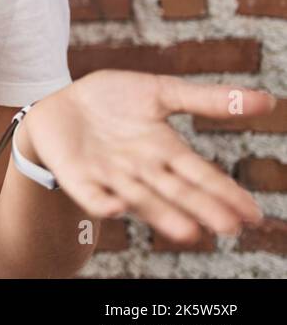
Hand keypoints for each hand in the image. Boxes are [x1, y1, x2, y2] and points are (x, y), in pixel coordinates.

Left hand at [17, 70, 275, 243]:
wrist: (59, 101)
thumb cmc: (113, 100)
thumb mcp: (161, 92)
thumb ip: (207, 99)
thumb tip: (268, 101)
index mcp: (165, 151)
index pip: (200, 174)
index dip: (225, 193)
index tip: (252, 214)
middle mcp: (142, 170)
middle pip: (176, 191)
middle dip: (200, 208)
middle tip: (228, 227)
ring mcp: (110, 176)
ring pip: (140, 198)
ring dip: (162, 215)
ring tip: (187, 232)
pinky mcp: (78, 177)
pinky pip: (91, 194)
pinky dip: (103, 202)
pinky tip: (116, 207)